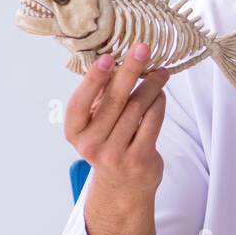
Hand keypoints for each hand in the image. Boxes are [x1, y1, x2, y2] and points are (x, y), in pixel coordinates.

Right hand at [64, 43, 169, 199]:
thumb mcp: (94, 125)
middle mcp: (91, 145)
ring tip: (160, 72)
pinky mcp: (139, 158)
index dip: (93, 79)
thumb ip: (100, 98)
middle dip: (130, 70)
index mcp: (75, 133)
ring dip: (151, 85)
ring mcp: (115, 154)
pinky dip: (158, 103)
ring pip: (137, 108)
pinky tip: (160, 93)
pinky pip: (152, 121)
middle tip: (143, 48)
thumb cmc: (108, 144)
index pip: (79, 103)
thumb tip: (117, 62)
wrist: (122, 185)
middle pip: (114, 100)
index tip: (107, 58)